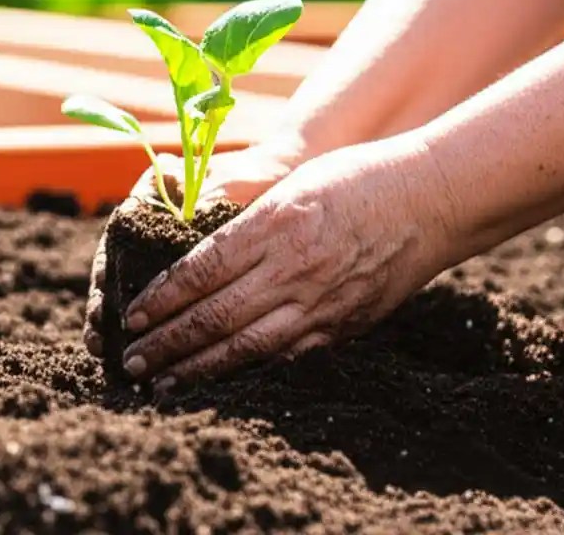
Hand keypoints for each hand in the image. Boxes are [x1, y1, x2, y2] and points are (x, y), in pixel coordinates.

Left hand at [119, 136, 458, 390]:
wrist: (432, 198)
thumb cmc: (355, 179)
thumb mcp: (289, 184)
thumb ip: (243, 221)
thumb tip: (194, 252)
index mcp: (273, 226)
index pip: (200, 271)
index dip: (162, 299)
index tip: (132, 316)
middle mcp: (292, 269)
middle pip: (214, 316)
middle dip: (166, 343)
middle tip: (131, 362)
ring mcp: (320, 302)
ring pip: (245, 347)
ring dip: (197, 368)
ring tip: (162, 382)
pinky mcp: (343, 325)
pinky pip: (288, 357)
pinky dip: (248, 372)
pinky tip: (222, 383)